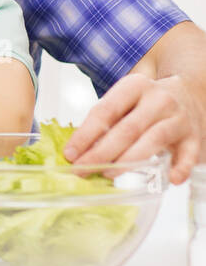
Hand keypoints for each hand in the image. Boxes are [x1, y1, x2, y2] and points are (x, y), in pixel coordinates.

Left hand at [64, 73, 201, 183]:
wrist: (189, 93)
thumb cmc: (145, 102)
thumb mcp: (123, 101)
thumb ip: (104, 122)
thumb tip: (77, 152)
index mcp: (135, 86)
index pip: (105, 111)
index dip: (85, 135)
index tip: (70, 154)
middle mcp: (159, 100)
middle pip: (127, 129)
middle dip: (102, 152)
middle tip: (82, 170)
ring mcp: (178, 118)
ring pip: (153, 140)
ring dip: (129, 160)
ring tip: (108, 175)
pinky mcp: (194, 136)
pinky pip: (189, 154)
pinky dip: (181, 167)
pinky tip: (171, 179)